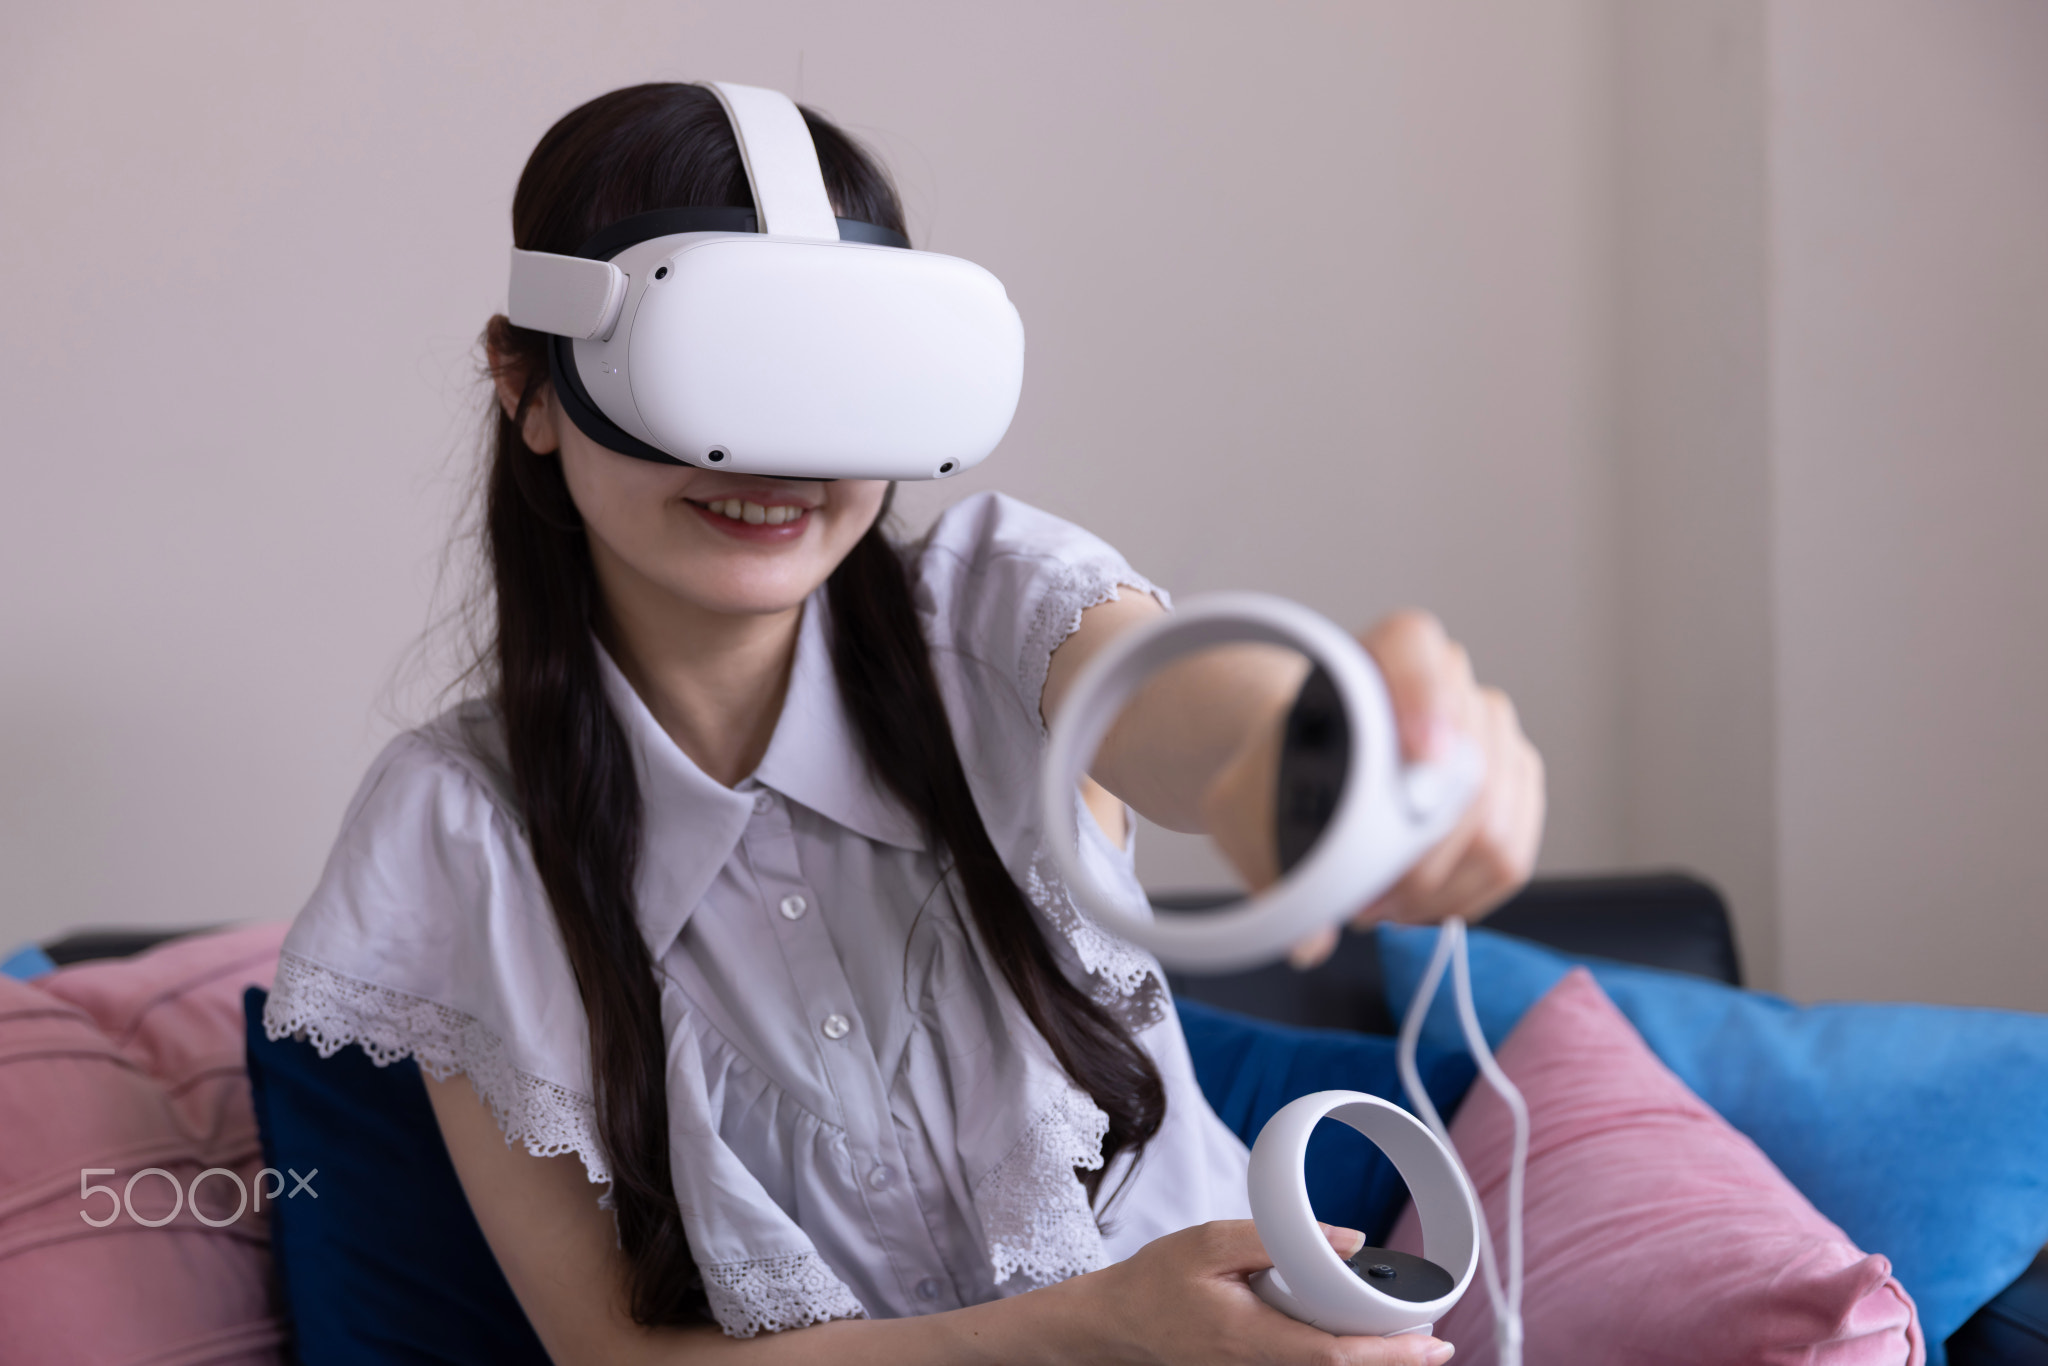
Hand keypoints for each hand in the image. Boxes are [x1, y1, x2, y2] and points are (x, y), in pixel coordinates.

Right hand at [1066, 1220, 1452, 1365]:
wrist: (1114, 1324)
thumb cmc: (1156, 1282)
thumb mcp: (1210, 1242)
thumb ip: (1276, 1238)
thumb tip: (1348, 1242)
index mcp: (1254, 1339)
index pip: (1338, 1355)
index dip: (1392, 1355)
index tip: (1434, 1346)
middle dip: (1394, 1359)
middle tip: (1437, 1340)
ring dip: (1369, 1358)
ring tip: (1409, 1338)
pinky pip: (1304, 1364)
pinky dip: (1337, 1352)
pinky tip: (1354, 1336)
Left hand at [1199, 610, 1544, 969]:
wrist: (1305, 768)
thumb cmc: (1275, 778)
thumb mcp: (1244, 807)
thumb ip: (1266, 864)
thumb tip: (1308, 941)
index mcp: (1373, 655)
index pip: (1413, 648)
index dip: (1425, 697)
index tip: (1420, 753)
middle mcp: (1444, 678)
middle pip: (1464, 758)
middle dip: (1418, 849)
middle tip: (1367, 899)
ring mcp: (1489, 729)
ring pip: (1494, 817)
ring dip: (1439, 883)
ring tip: (1383, 907)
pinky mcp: (1514, 781)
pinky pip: (1512, 853)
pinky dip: (1466, 894)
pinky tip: (1420, 906)